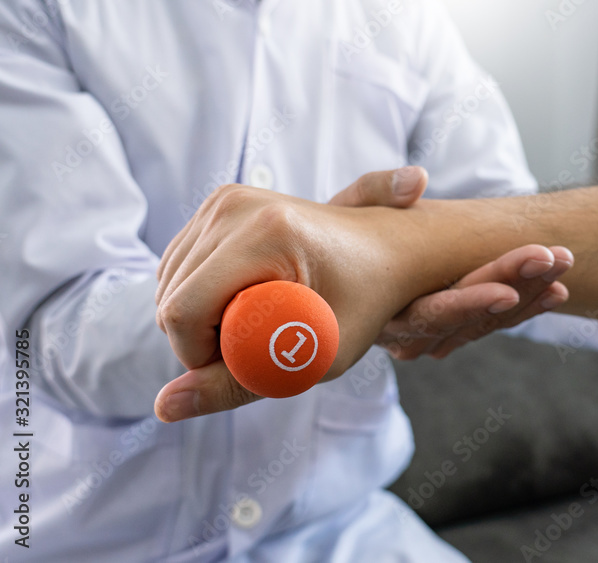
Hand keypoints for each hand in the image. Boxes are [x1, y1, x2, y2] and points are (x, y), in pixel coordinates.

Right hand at [154, 171, 434, 421]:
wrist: (390, 247)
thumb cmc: (367, 303)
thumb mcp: (316, 356)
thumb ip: (238, 385)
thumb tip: (163, 408)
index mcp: (267, 233)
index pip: (183, 311)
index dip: (200, 358)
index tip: (247, 365)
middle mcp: (237, 206)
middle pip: (171, 299)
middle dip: (201, 341)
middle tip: (260, 347)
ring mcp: (226, 198)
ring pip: (168, 284)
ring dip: (199, 320)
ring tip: (258, 325)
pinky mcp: (221, 202)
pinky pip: (179, 266)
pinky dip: (200, 295)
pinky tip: (244, 303)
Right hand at [331, 168, 573, 359]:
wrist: (324, 271)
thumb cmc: (331, 235)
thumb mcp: (346, 208)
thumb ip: (376, 189)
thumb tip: (417, 179)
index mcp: (377, 309)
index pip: (430, 313)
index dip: (469, 302)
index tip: (508, 290)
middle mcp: (403, 334)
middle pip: (467, 318)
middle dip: (515, 286)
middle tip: (555, 257)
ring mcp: (429, 335)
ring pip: (485, 324)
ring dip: (529, 296)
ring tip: (563, 265)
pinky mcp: (449, 329)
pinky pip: (490, 322)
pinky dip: (525, 305)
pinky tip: (556, 288)